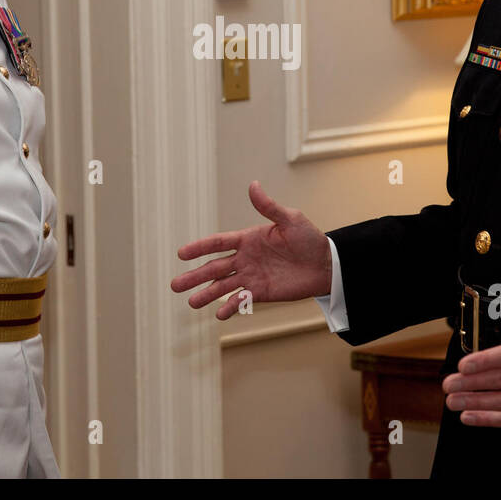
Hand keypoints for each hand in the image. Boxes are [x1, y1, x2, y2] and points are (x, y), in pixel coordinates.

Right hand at [171, 181, 331, 319]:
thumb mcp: (290, 219)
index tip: (181, 254)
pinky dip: (229, 307)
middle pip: (214, 267)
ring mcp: (251, 276)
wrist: (326, 265)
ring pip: (223, 286)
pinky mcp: (261, 292)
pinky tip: (219, 314)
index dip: (199, 248)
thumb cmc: (309, 239)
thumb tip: (253, 185)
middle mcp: (245, 258)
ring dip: (206, 294)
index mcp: (248, 239)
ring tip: (190, 302)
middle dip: (194, 276)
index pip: (218, 243)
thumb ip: (268, 206)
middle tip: (175, 285)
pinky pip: (241, 300)